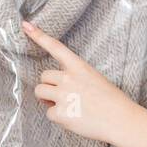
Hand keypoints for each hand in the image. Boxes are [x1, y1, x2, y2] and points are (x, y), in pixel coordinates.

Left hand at [22, 19, 133, 143]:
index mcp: (79, 66)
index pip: (55, 47)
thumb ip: (74, 78)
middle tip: (63, 96)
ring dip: (48, 99)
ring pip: (40, 92)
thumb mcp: (93, 79)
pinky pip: (49, 113)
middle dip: (49, 86)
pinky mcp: (60, 113)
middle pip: (43, 77)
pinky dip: (58, 117)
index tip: (26, 26)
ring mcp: (62, 95)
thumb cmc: (110, 100)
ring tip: (67, 106)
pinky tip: (73, 118)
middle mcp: (68, 78)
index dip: (39, 36)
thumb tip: (54, 89)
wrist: (120, 120)